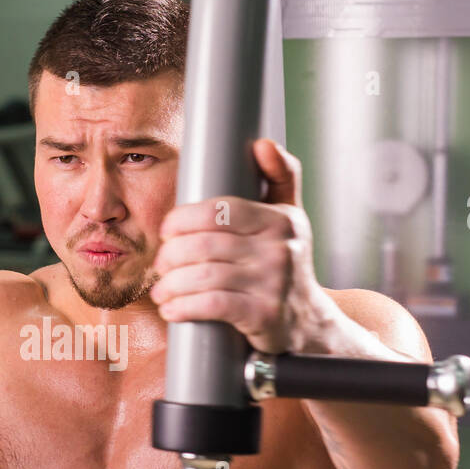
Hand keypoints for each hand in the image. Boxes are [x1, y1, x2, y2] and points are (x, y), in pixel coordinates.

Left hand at [149, 138, 337, 353]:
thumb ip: (280, 179)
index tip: (166, 231)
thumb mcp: (291, 221)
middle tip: (160, 265)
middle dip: (171, 255)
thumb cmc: (287, 266)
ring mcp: (274, 284)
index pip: (219, 210)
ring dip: (171, 284)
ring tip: (161, 290)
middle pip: (205, 244)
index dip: (182, 219)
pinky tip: (172, 308)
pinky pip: (213, 305)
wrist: (309, 324)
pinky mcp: (264, 316)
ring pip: (204, 275)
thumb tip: (262, 144)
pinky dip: (184, 306)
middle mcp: (280, 249)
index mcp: (280, 220)